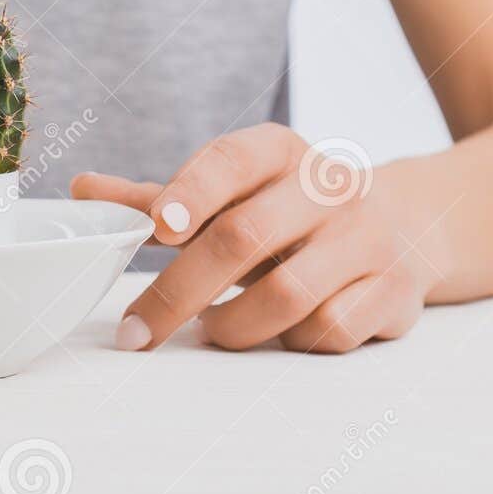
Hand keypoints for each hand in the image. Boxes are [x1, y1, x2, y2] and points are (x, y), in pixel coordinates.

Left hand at [72, 124, 441, 353]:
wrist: (410, 224)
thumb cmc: (291, 209)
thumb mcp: (235, 192)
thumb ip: (162, 197)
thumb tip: (82, 189)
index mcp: (280, 151)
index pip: (231, 160)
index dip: (192, 190)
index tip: (159, 229)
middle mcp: (330, 186)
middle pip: (244, 238)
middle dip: (179, 291)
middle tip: (135, 330)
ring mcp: (369, 238)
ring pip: (287, 296)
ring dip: (233, 325)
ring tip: (211, 329)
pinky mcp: (395, 290)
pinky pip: (329, 331)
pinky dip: (291, 342)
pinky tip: (279, 334)